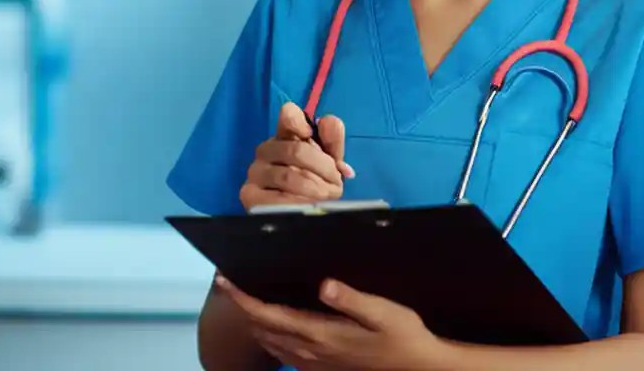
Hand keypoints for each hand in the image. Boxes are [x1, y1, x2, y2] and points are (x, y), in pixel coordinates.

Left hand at [216, 275, 451, 370]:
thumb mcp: (385, 313)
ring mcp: (315, 362)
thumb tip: (324, 284)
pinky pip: (284, 353)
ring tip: (244, 298)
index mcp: (321, 333)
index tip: (225, 280)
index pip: (269, 315)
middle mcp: (311, 350)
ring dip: (253, 322)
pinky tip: (270, 326)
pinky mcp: (322, 367)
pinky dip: (269, 337)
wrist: (419, 369)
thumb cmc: (404, 337)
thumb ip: (352, 299)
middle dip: (243, 307)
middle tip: (230, 282)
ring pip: (270, 343)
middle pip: (263, 329)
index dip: (243, 299)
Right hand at [239, 102, 355, 210]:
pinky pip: (279, 197)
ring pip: (288, 176)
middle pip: (296, 150)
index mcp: (285, 136)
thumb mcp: (329, 161)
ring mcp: (255, 172)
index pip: (288, 116)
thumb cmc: (315, 181)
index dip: (299, 121)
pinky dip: (300, 202)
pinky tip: (308, 206)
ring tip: (326, 196)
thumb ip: (332, 140)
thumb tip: (329, 121)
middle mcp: (266, 150)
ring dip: (315, 188)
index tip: (310, 134)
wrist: (298, 214)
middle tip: (336, 182)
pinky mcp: (249, 194)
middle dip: (323, 168)